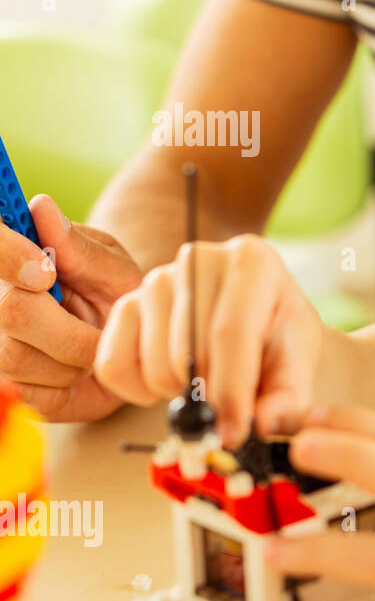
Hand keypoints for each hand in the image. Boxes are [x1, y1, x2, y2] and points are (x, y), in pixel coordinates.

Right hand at [0, 195, 142, 420]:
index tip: (45, 271)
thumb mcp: (114, 270)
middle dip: (70, 330)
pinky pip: (33, 394)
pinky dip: (69, 386)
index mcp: (21, 263)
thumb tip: (41, 206)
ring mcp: (2, 344)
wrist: (135, 350)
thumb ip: (79, 247)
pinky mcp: (14, 386)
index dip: (9, 257)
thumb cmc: (121, 300)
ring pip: (17, 358)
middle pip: (10, 312)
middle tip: (101, 329)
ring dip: (73, 361)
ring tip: (92, 348)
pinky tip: (80, 372)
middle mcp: (1, 301)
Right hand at [93, 234, 322, 446]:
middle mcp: (198, 261)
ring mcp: (156, 280)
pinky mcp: (126, 304)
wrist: (252, 310)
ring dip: (179, 394)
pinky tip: (170, 384)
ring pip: (155, 364)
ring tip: (206, 381)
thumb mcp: (298, 359)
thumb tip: (262, 424)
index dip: (231, 391)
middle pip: (189, 352)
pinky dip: (138, 391)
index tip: (232, 434)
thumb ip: (288, 396)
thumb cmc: (276, 332)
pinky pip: (114, 365)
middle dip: (209, 399)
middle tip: (227, 407)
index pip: (231, 332)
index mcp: (252, 262)